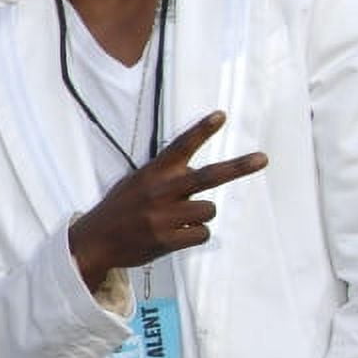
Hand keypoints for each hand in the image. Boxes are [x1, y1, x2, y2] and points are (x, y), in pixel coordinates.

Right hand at [67, 110, 266, 289]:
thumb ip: (163, 176)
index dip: (202, 130)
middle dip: (238, 167)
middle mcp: (160, 191)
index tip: (221, 116)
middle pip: (208, 176)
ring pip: (208, 210)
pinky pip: (201, 234)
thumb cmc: (119, 210)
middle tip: (262, 159)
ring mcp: (164, 216)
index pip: (180, 147)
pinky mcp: (167, 239)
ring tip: (178, 220)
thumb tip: (194, 174)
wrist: (95, 242)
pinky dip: (194, 235)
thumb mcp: (134, 183)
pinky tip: (175, 236)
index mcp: (152, 174)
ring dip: (199, 216)